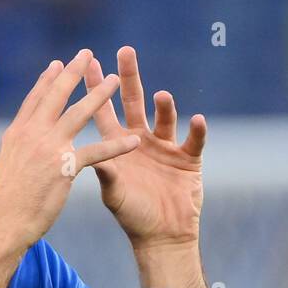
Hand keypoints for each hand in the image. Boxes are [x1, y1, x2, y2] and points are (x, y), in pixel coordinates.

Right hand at [0, 49, 142, 250]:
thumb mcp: (9, 164)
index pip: (34, 99)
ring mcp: (49, 148)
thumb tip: (24, 140)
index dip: (47, 80)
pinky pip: (97, 152)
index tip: (57, 63)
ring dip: (99, 95)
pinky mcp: (65, 167)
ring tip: (116, 80)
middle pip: (56, 95)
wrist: (5, 221)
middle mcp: (32, 134)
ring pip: (78, 114)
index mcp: (17, 133)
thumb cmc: (7, 200)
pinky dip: (117, 147)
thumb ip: (20, 147)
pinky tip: (133, 141)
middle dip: (73, 72)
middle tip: (87, 53)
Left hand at [84, 46, 205, 248]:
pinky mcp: (188, 159)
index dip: (97, 90)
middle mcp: (141, 140)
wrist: (162, 236)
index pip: (103, 112)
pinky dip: (198, 131)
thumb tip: (89, 156)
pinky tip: (198, 120)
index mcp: (118, 146)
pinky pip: (195, 140)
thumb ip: (106, 173)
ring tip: (161, 96)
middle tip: (125, 51)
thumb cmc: (132, 216)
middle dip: (129, 77)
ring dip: (164, 106)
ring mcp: (165, 147)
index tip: (89, 64)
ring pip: (165, 118)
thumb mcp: (113, 193)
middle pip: (134, 102)